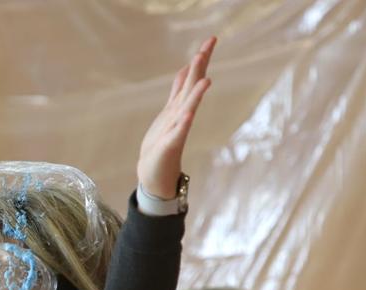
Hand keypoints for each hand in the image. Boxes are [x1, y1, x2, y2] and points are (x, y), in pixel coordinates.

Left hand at [137, 36, 215, 199]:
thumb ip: (179, 90)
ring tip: (206, 81)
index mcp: (179, 106)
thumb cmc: (162, 142)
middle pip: (192, 87)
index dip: (200, 60)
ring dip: (196, 95)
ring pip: (188, 108)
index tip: (211, 39)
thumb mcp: (169, 110)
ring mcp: (176, 130)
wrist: (154, 174)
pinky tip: (188, 114)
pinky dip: (183, 124)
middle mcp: (180, 115)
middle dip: (199, 68)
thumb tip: (187, 69)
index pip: (191, 78)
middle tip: (208, 47)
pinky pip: (178, 133)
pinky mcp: (170, 146)